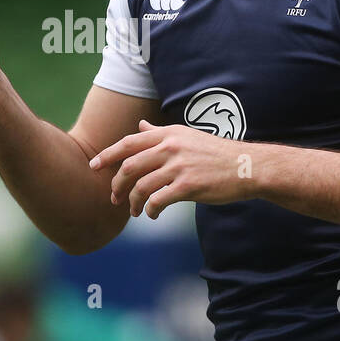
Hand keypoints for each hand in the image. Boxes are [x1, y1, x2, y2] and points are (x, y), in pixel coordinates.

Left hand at [89, 120, 250, 217]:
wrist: (246, 166)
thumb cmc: (215, 153)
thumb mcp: (186, 136)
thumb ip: (160, 133)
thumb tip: (141, 126)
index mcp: (168, 134)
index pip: (128, 143)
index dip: (107, 155)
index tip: (93, 166)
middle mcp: (170, 147)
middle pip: (129, 166)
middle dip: (116, 184)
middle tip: (114, 197)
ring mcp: (179, 167)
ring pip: (141, 186)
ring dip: (132, 202)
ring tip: (134, 211)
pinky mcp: (188, 186)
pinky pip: (158, 201)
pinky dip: (150, 210)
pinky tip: (151, 214)